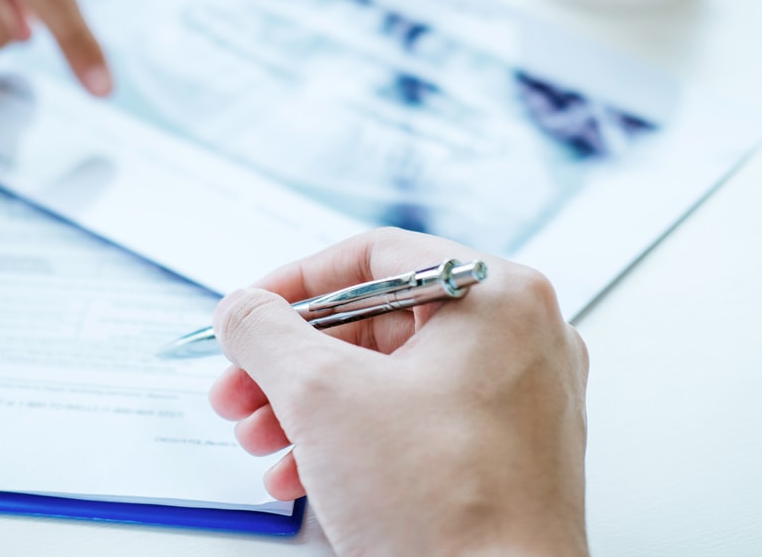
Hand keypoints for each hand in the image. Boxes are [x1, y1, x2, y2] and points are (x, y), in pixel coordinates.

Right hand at [210, 228, 589, 555]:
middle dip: (292, 362)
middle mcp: (520, 339)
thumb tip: (241, 309)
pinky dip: (355, 440)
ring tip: (262, 439)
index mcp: (497, 297)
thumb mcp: (321, 395)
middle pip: (378, 323)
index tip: (251, 311)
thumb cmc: (443, 505)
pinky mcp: (508, 455)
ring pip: (392, 379)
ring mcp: (520, 400)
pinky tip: (301, 474)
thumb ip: (265, 332)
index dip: (296, 282)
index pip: (377, 256)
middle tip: (241, 388)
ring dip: (311, 406)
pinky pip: (417, 425)